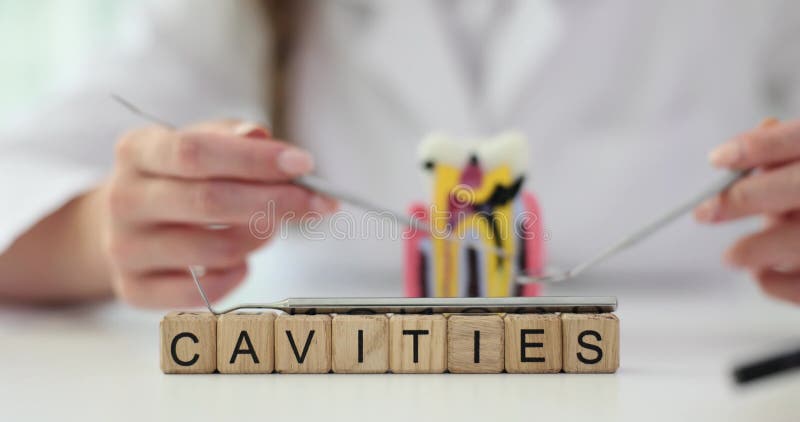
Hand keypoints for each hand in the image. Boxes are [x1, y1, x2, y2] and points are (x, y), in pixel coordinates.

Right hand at [101, 120, 336, 307]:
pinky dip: (238, 274)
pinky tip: (240, 259)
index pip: (195, 152)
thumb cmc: (179, 175)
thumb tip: (258, 137)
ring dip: (261, 237)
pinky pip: (206, 291)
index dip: (255, 160)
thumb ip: (232, 137)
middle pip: (209, 201)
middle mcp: (122, 199)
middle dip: (275, 201)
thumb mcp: (200, 141)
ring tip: (269, 226)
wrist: (126, 221)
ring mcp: (125, 249)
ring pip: (216, 249)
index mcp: (136, 150)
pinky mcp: (135, 290)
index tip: (304, 164)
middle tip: (318, 201)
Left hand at [695, 118, 799, 304]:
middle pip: (799, 186)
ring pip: (798, 239)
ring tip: (732, 257)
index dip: (762, 146)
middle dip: (747, 198)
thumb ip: (781, 155)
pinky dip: (772, 280)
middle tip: (703, 213)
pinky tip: (761, 272)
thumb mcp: (799, 168)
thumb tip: (740, 149)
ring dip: (757, 249)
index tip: (716, 159)